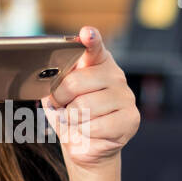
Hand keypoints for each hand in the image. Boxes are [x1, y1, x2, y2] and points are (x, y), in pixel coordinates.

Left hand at [40, 26, 139, 170]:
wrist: (86, 147)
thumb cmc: (72, 116)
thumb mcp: (59, 96)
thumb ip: (57, 82)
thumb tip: (51, 81)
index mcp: (98, 62)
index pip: (94, 47)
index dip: (90, 40)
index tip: (86, 33)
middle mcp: (115, 75)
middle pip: (76, 82)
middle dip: (60, 99)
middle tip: (60, 107)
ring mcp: (126, 97)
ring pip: (84, 107)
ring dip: (71, 119)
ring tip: (75, 121)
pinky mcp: (130, 119)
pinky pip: (95, 126)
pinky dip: (84, 132)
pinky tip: (88, 131)